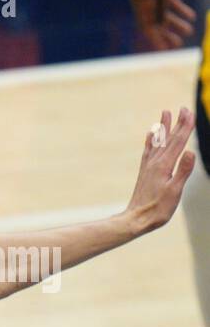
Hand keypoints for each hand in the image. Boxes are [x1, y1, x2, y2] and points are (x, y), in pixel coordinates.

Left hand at [125, 108, 196, 234]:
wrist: (135, 219)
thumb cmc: (158, 209)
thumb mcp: (175, 191)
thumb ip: (183, 171)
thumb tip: (190, 152)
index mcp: (164, 166)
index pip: (179, 142)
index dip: (185, 127)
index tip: (189, 112)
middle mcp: (155, 163)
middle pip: (170, 139)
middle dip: (178, 123)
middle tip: (183, 108)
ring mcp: (148, 167)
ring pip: (158, 142)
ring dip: (164, 127)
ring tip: (165, 113)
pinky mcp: (145, 172)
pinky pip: (148, 151)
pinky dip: (151, 141)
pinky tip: (151, 135)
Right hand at [130, 0, 194, 49]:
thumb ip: (160, 9)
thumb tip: (160, 28)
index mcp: (138, 2)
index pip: (145, 25)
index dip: (154, 38)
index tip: (163, 49)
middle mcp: (144, 1)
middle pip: (155, 22)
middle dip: (167, 34)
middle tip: (178, 45)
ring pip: (165, 14)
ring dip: (177, 23)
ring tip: (189, 32)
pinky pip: (172, 3)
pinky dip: (181, 10)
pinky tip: (191, 16)